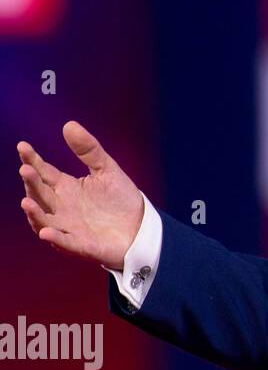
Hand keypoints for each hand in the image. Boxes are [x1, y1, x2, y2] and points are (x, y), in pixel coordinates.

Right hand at [16, 121, 144, 271]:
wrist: (142, 228)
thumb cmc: (120, 199)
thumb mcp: (107, 170)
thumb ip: (89, 150)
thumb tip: (69, 124)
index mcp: (66, 188)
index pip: (44, 172)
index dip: (32, 160)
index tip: (23, 146)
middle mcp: (61, 207)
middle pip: (40, 194)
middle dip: (31, 183)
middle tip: (25, 169)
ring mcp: (68, 227)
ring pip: (44, 220)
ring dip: (35, 213)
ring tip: (27, 201)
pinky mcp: (80, 245)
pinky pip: (64, 242)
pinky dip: (54, 238)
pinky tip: (46, 232)